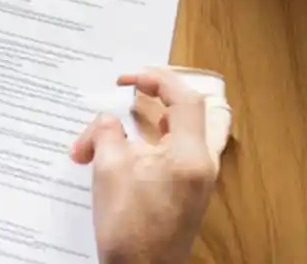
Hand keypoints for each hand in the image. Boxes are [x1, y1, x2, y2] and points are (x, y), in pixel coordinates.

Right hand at [70, 68, 217, 263]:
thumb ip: (107, 132)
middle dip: (153, 96)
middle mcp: (200, 164)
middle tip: (126, 90)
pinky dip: (146, 143)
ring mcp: (195, 180)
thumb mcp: (109, 169)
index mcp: (189, 154)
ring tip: (114, 122)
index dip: (156, 79)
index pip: (184, 99)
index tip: (126, 80)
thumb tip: (106, 120)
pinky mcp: (184, 193)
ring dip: (144, 122)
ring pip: (174, 134)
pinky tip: (122, 148)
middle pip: (183, 113)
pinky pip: (170, 154)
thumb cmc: (128, 225)